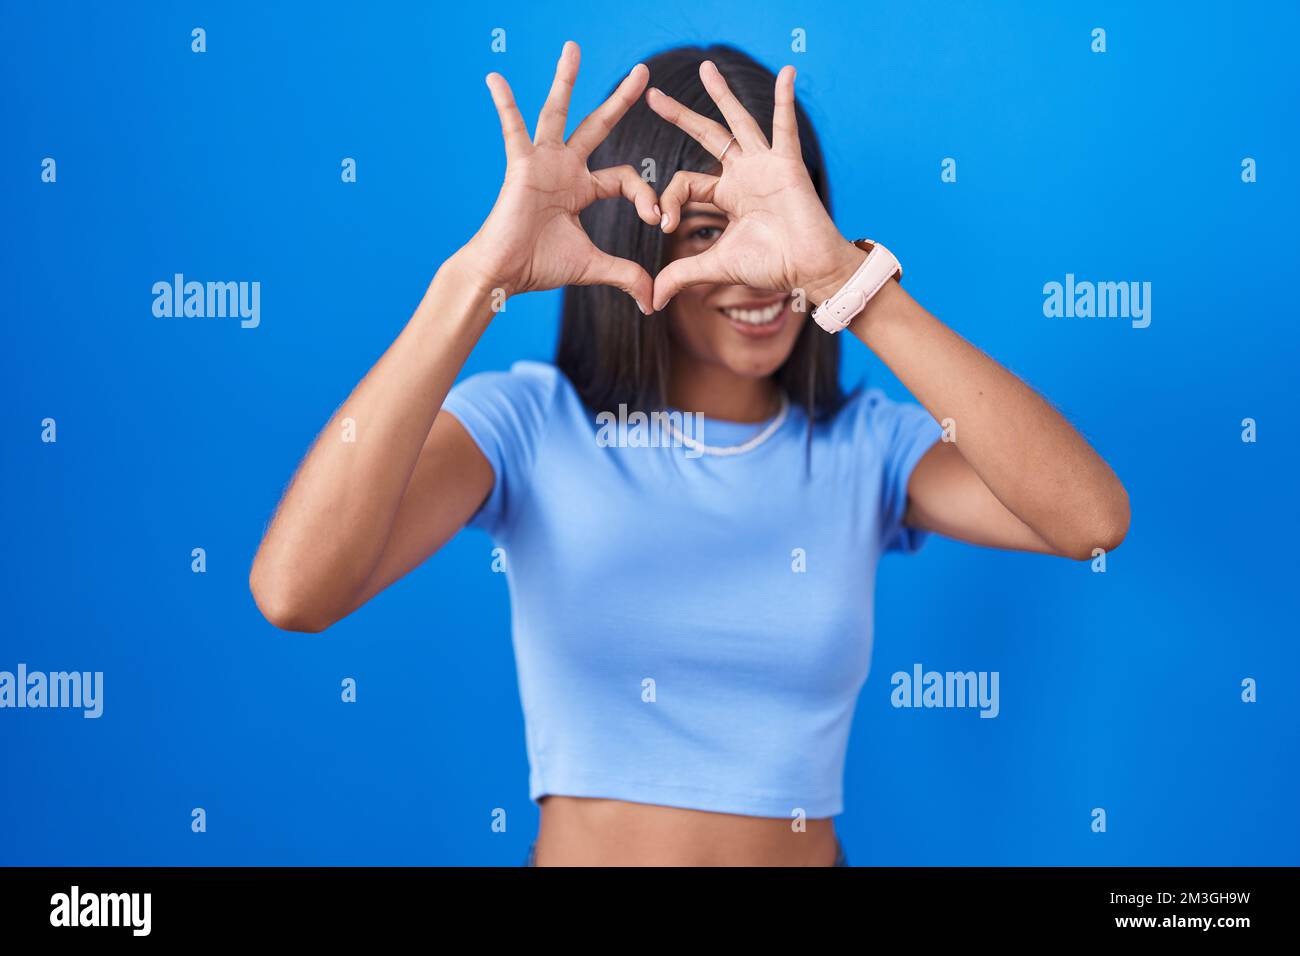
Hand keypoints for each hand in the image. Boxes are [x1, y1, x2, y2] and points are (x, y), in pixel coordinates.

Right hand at [463, 41, 659, 311]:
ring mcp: (542, 163)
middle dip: (621, 100)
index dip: (646, 195)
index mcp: (582, 189)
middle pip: (599, 126)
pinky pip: (512, 129)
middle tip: (642, 72)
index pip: (625, 178)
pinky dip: (504, 104)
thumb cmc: (542, 266)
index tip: (656, 219)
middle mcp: (565, 169)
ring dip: (566, 81)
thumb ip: (626, 275)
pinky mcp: (521, 166)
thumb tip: (654, 303)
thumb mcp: (593, 267)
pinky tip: (494, 77)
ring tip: (573, 48)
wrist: (506, 274)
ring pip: (558, 114)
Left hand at [646, 61, 864, 311]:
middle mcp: (744, 173)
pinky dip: (786, 99)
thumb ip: (683, 274)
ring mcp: (765, 165)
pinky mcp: (787, 164)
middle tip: (651, 95)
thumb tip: (653, 298)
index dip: (668, 200)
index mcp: (726, 194)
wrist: (808, 271)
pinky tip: (786, 72)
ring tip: (706, 67)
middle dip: (679, 115)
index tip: (663, 224)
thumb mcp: (716, 266)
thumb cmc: (771, 266)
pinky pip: (785, 127)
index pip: (685, 182)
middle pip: (706, 136)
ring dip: (722, 94)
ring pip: (738, 121)